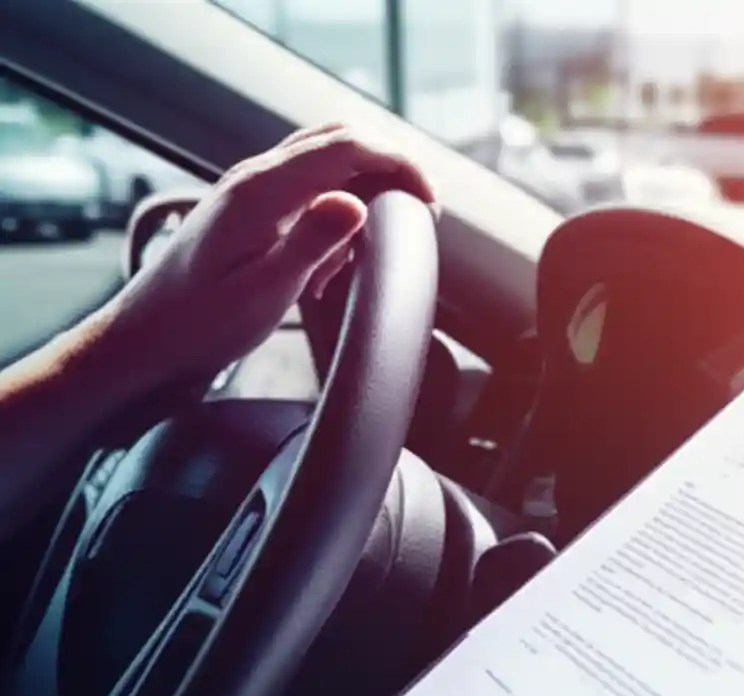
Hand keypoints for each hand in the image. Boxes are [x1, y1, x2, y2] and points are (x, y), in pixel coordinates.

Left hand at [90, 123, 434, 392]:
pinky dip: (337, 210)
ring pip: (326, 160)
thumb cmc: (199, 324)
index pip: (346, 147)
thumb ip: (311, 242)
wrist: (146, 340)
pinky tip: (330, 262)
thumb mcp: (264, 291)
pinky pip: (309, 186)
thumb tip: (355, 202)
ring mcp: (252, 189)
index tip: (429, 201)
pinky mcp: (252, 208)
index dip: (398, 163)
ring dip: (362, 188)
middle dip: (388, 167)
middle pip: (340, 139)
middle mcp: (255, 177)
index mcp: (260, 190)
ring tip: (370, 245)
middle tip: (417, 210)